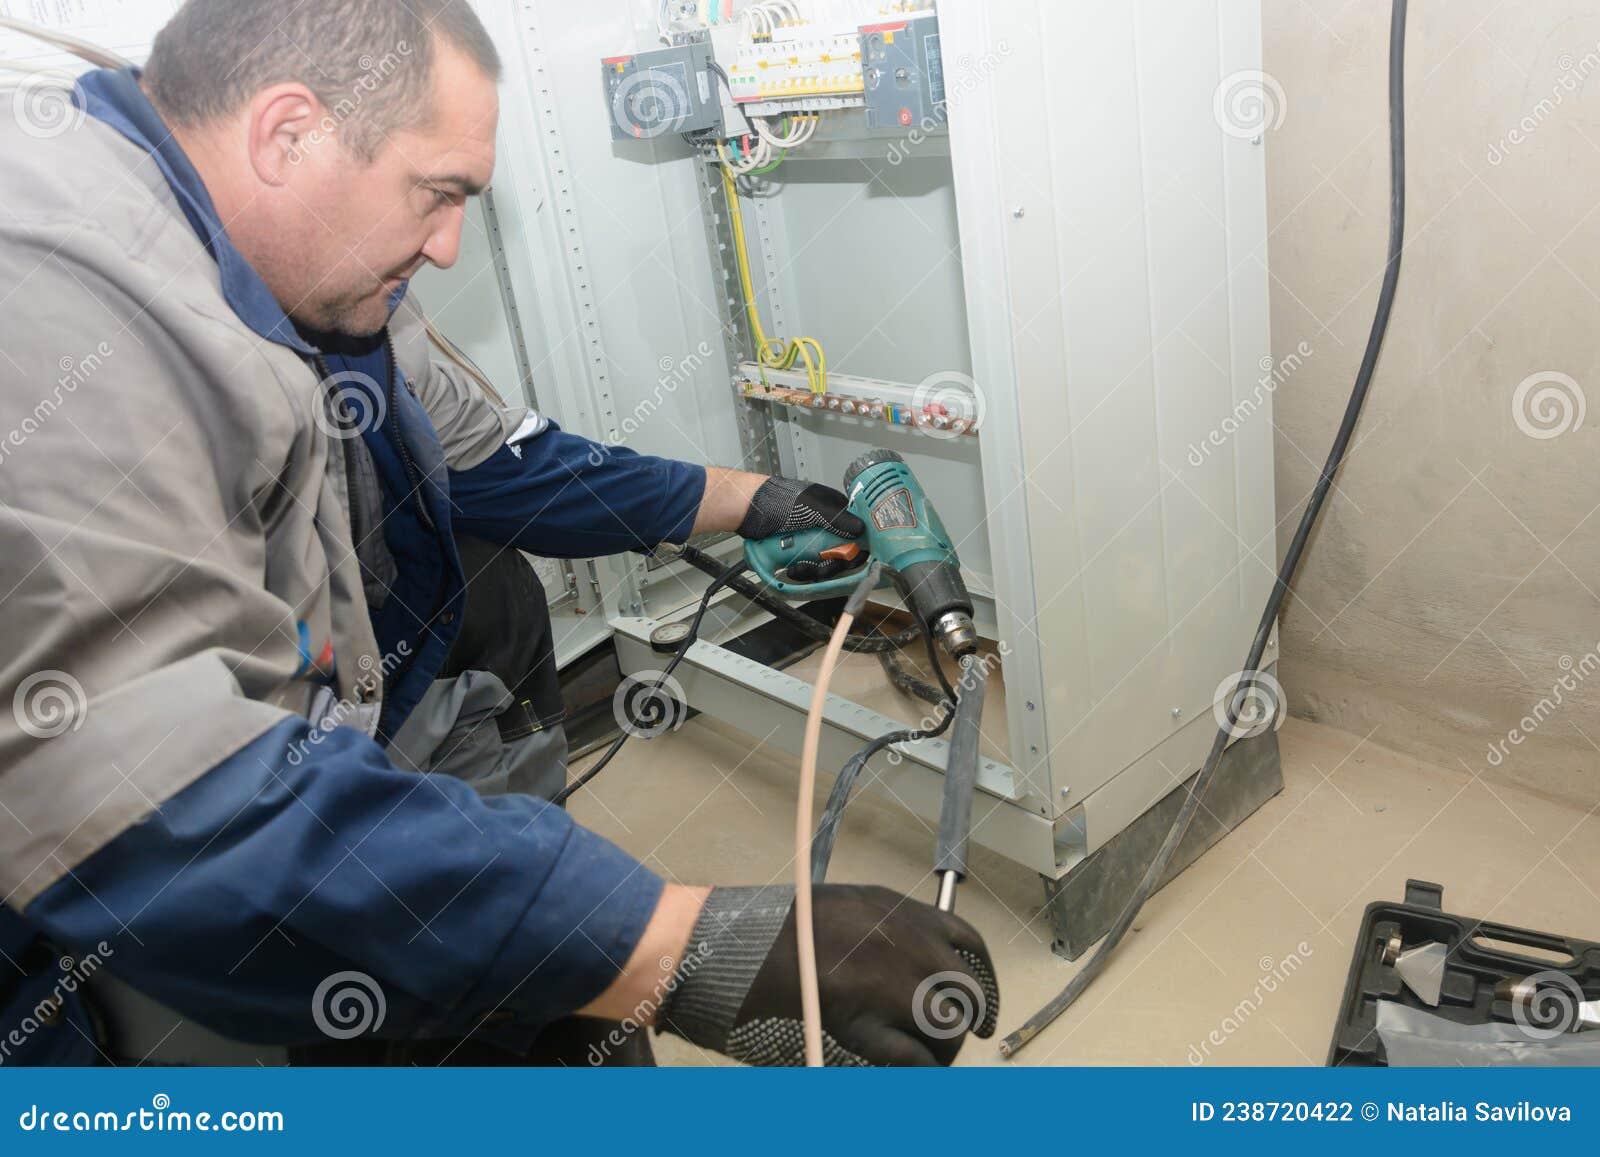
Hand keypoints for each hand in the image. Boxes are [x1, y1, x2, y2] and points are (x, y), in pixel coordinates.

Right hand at [656, 884, 997, 1065]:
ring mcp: (890, 981)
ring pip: (946, 1027)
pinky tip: (911, 1076)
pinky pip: (916, 1059)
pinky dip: (919, 1072)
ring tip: (926, 1064)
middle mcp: (906, 942)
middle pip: (966, 992)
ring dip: (942, 1051)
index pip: (968, 943)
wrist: (742, 944)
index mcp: (901, 912)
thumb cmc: (783, 929)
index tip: (982, 1009)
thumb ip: (885, 931)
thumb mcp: (848, 908)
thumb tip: (909, 962)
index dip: (984, 983)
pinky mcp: (867, 1020)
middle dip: (966, 1024)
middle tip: (955, 1044)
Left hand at [737, 476, 867, 582]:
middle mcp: (826, 525)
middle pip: (841, 552)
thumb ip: (838, 518)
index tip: (849, 561)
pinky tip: (792, 569)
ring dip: (815, 570)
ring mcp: (811, 539)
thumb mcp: (812, 508)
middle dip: (833, 564)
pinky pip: (808, 565)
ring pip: (824, 562)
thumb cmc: (778, 500)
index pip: (856, 532)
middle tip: (822, 569)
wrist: (749, 510)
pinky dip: (803, 571)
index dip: (855, 548)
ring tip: (800, 569)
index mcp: (834, 510)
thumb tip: (862, 529)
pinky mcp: (797, 550)